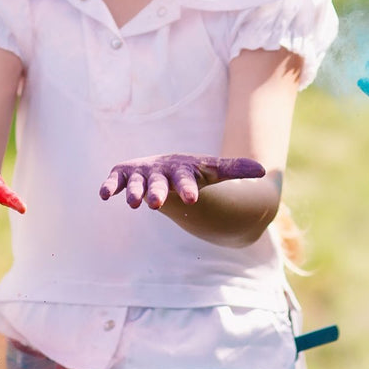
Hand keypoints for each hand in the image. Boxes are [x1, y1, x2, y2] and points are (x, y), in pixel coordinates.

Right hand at [99, 153, 265, 208]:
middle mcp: (161, 170)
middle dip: (157, 191)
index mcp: (183, 170)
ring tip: (134, 204)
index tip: (192, 198)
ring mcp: (142, 172)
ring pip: (136, 182)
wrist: (168, 164)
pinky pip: (116, 179)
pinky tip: (104, 195)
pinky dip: (110, 184)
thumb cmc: (193, 173)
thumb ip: (235, 169)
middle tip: (155, 204)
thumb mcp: (213, 170)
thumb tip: (264, 169)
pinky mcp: (125, 174)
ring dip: (133, 190)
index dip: (188, 187)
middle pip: (159, 182)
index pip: (187, 179)